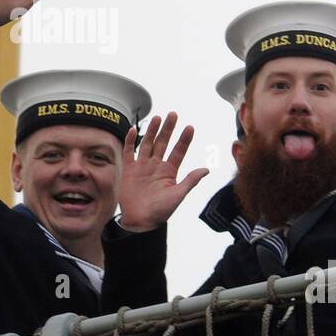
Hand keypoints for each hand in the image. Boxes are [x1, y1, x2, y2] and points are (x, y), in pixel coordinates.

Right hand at [115, 113, 209, 231]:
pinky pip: (129, 151)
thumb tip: (206, 170)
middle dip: (168, 129)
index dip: (184, 140)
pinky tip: (134, 129)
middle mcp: (156, 165)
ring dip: (152, 131)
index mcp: (169, 171)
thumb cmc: (160, 212)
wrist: (139, 222)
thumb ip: (190, 181)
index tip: (190, 127)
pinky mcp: (129, 169)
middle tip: (173, 114)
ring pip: (148, 144)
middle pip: (163, 143)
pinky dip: (131, 140)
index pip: (178, 151)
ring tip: (158, 117)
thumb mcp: (177, 196)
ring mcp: (142, 166)